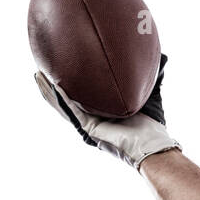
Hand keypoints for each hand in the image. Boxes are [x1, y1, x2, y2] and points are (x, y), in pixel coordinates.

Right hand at [34, 53, 179, 168]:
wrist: (152, 143)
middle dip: (52, 84)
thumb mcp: (149, 93)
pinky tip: (51, 85)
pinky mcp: (88, 129)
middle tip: (40, 68)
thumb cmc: (153, 123)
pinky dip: (59, 98)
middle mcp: (92, 118)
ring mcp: (89, 124)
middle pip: (66, 99)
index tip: (62, 64)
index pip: (82, 94)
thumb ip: (151, 76)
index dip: (71, 81)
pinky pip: (70, 111)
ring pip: (62, 105)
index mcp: (102, 111)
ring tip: (37, 74)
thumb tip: (162, 55)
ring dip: (48, 90)